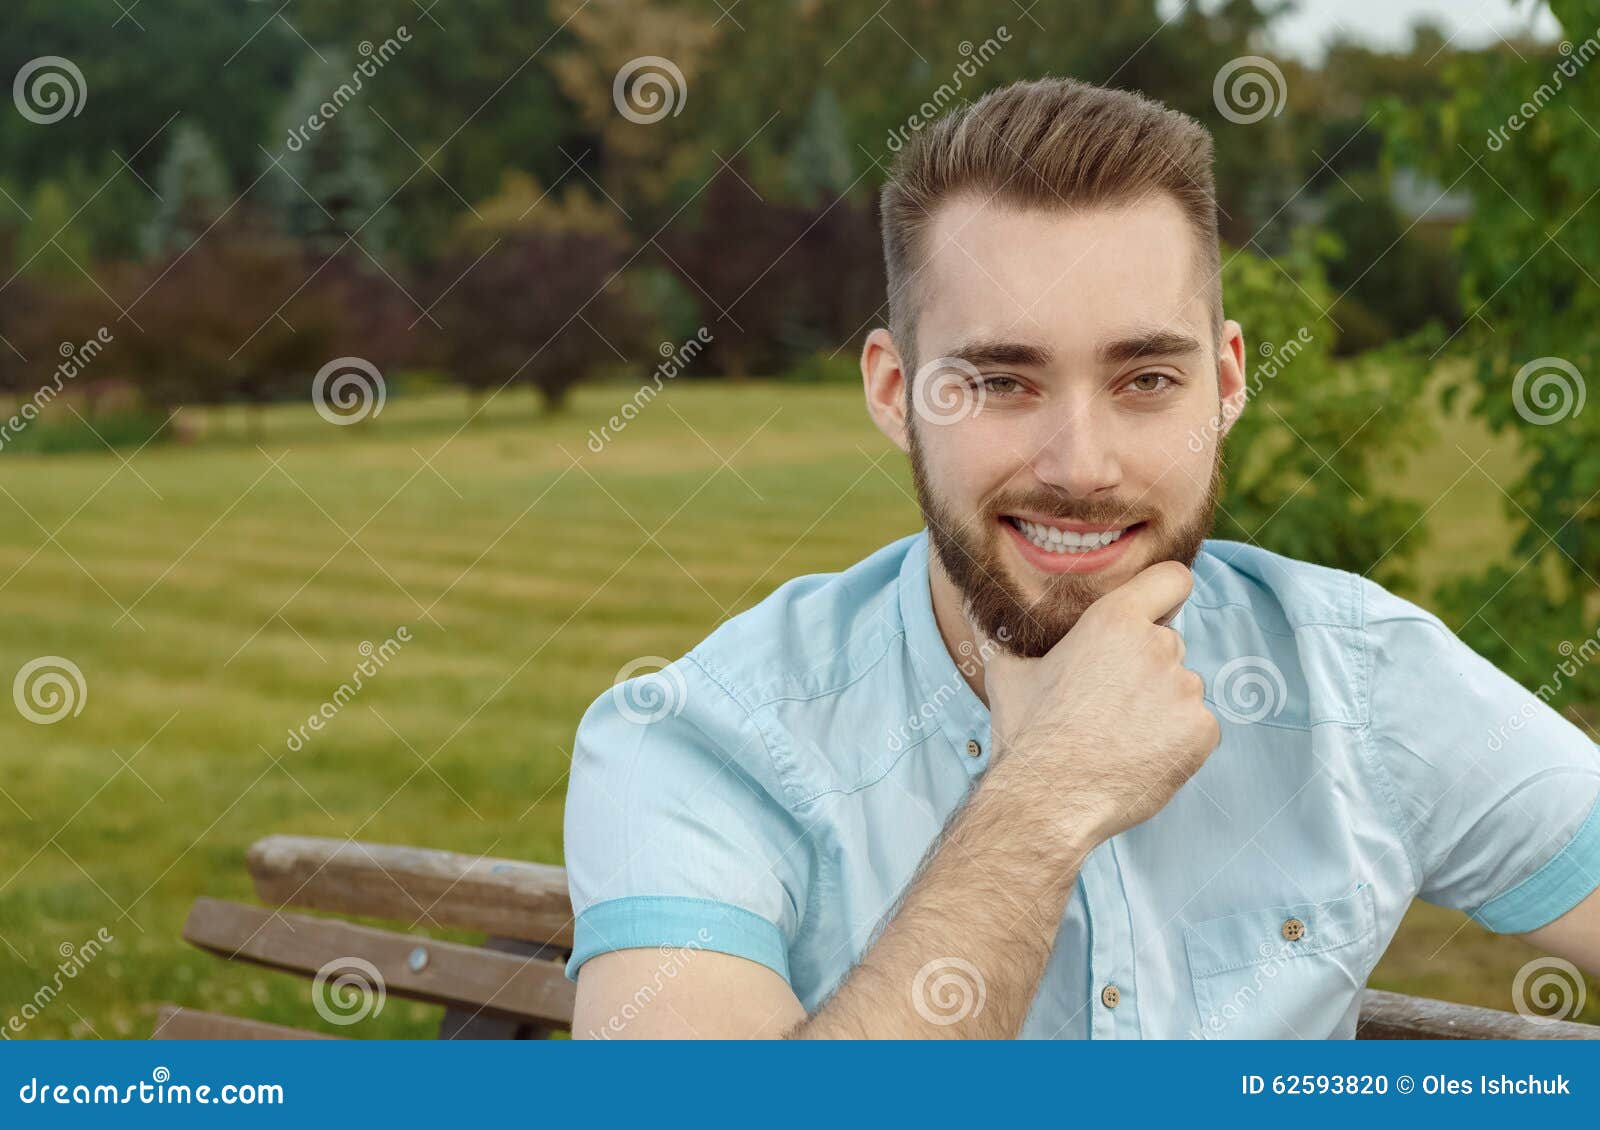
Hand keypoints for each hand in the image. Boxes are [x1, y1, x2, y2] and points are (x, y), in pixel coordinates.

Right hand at [976, 560, 1219, 847]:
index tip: (1157, 611)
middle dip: (1146, 668)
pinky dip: (1177, 743)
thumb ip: (1012, 640)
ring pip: (1182, 689)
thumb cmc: (1026, 735)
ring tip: (1120, 738)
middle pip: (1169, 643)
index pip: (1171, 579)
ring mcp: (1185, 690)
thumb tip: (975, 614)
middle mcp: (1157, 646)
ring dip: (1161, 708)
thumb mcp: (1008, 674)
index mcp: (1113, 620)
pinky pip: (1197, 728)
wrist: (1047, 800)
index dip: (1165, 594)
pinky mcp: (1202, 731)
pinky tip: (1140, 758)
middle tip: (1109, 704)